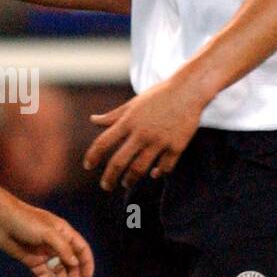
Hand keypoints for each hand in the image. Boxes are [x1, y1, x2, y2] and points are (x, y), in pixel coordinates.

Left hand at [0, 200, 94, 276]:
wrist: (1, 220)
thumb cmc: (25, 221)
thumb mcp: (48, 232)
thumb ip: (63, 248)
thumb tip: (75, 263)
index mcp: (63, 232)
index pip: (81, 249)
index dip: (87, 262)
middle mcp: (56, 243)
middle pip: (71, 262)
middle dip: (75, 275)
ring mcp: (43, 252)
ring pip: (58, 270)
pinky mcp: (31, 260)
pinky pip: (43, 274)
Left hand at [84, 74, 205, 190]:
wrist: (189, 90)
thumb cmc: (159, 96)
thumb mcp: (133, 104)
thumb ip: (113, 116)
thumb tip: (93, 120)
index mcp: (128, 121)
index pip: (104, 142)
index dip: (93, 156)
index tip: (88, 166)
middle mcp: (142, 133)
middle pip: (119, 162)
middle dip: (109, 177)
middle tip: (106, 186)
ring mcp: (160, 141)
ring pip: (140, 169)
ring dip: (131, 179)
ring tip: (126, 182)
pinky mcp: (177, 146)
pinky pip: (165, 167)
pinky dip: (158, 173)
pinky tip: (154, 173)